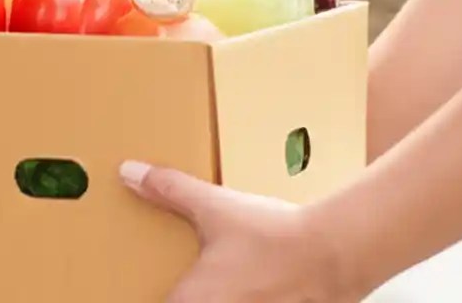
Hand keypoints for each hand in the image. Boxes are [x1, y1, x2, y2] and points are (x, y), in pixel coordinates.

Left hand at [120, 162, 353, 302]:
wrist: (332, 253)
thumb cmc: (272, 236)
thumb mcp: (215, 207)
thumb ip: (169, 190)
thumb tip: (130, 172)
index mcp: (189, 301)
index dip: (155, 294)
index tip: (157, 284)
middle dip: (187, 292)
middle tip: (198, 275)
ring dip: (220, 294)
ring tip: (232, 278)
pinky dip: (248, 296)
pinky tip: (257, 285)